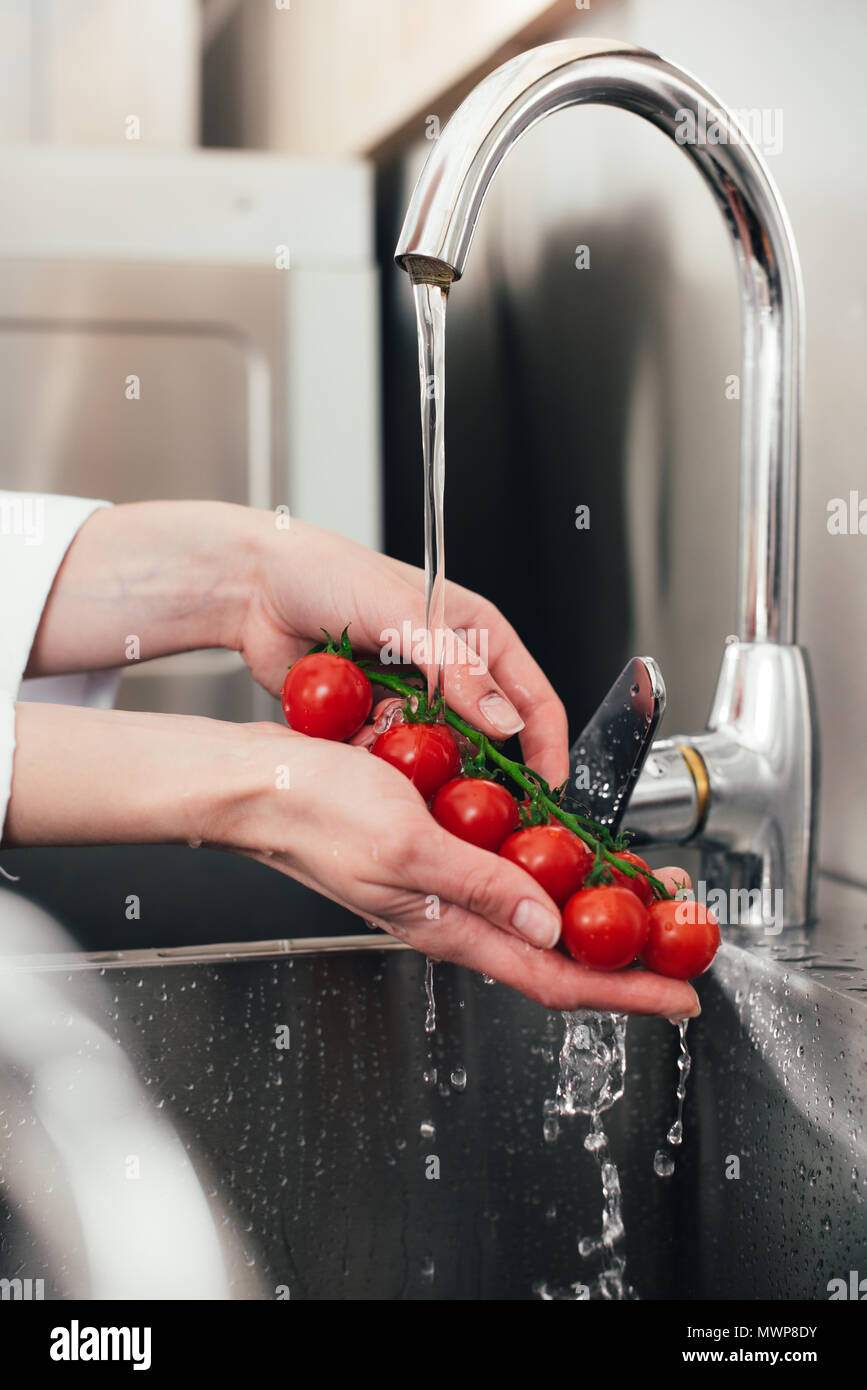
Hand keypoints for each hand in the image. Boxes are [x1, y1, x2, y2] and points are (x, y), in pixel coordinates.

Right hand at [5, 705, 699, 1018]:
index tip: (681, 994)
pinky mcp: (438, 850)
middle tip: (683, 933)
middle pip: (558, 949)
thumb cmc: (314, 812)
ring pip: (540, 909)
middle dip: (628, 948)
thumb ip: (480, 884)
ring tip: (648, 891)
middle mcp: (452, 913)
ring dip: (599, 904)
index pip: (554, 976)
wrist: (261, 782)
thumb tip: (549, 920)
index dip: (626, 990)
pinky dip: (555, 865)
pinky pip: (511, 869)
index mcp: (445, 926)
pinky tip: (573, 846)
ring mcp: (446, 884)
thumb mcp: (406, 845)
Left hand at [238, 516, 569, 788]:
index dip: (546, 747)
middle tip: (458, 789)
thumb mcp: (403, 613)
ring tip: (382, 736)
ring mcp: (409, 697)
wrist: (256, 588)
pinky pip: (387, 754)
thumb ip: (456, 668)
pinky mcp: (370, 718)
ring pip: (433, 752)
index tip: (546, 791)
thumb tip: (505, 722)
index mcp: (477, 635)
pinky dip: (374, 755)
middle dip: (471, 764)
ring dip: (414, 757)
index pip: (532, 699)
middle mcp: (449, 671)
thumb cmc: (329, 573)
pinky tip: (351, 736)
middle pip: (483, 738)